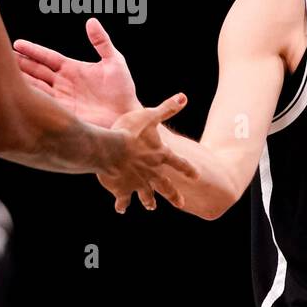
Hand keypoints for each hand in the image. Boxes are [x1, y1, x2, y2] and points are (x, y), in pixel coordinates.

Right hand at [14, 18, 140, 128]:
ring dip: (20, 79)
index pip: (47, 57)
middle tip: (1, 55)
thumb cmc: (123, 90)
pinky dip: (30, 97)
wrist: (127, 116)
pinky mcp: (62, 113)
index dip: (33, 50)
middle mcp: (63, 83)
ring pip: (35, 86)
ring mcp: (61, 98)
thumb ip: (102, 42)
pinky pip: (43, 103)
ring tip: (4, 72)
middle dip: (19, 63)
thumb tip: (91, 21)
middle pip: (36, 70)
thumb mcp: (114, 62)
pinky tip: (17, 93)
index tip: (16, 43)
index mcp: (72, 69)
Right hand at [98, 94, 196, 212]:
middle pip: (166, 186)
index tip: (197, 176)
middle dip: (173, 195)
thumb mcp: (149, 116)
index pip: (179, 163)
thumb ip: (166, 108)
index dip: (188, 168)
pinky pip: (123, 199)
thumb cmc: (129, 131)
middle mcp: (152, 173)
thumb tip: (184, 97)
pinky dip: (122, 204)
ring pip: (147, 195)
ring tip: (151, 207)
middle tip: (181, 203)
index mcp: (160, 156)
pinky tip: (121, 209)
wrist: (109, 150)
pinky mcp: (122, 189)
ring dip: (149, 201)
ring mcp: (138, 183)